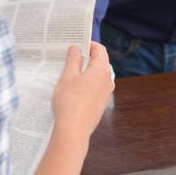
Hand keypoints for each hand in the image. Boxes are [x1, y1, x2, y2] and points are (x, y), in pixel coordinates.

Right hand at [29, 43, 113, 174]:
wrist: (73, 131)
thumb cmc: (69, 101)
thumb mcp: (67, 76)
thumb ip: (72, 60)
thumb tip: (76, 48)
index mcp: (102, 70)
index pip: (100, 50)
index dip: (89, 44)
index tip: (76, 43)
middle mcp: (108, 81)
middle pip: (99, 63)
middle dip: (86, 58)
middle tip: (70, 57)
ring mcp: (106, 94)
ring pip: (97, 77)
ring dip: (85, 72)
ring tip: (68, 73)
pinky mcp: (101, 105)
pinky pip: (96, 89)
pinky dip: (87, 84)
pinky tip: (73, 90)